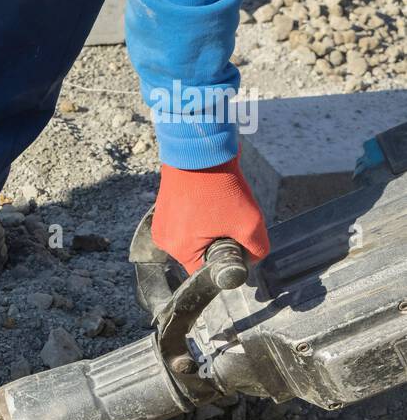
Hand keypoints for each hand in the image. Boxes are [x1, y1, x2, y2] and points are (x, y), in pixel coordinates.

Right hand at [151, 154, 269, 273]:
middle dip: (219, 240)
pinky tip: (210, 198)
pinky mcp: (164, 207)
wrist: (200, 148)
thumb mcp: (250, 222)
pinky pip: (187, 221)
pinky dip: (201, 214)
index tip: (237, 240)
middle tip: (231, 218)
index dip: (227, 259)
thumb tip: (254, 257)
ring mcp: (162, 221)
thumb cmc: (219, 186)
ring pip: (194, 236)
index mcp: (178, 248)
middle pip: (199, 253)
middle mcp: (164, 238)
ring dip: (211, 226)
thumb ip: (257, 249)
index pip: (206, 271)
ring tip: (219, 204)